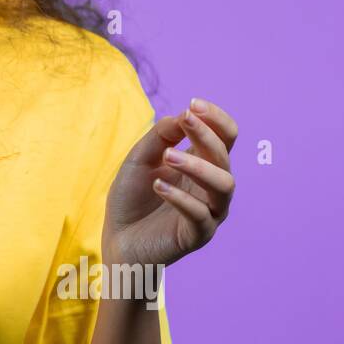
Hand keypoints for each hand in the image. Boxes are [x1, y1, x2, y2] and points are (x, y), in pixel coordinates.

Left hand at [101, 98, 237, 268]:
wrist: (118, 238)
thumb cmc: (132, 197)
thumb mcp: (139, 160)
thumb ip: (160, 138)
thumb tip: (182, 116)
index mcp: (202, 163)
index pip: (225, 136)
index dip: (216, 118)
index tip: (193, 105)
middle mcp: (211, 186)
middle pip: (225, 156)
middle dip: (206, 135)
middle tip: (184, 121)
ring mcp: (209, 211)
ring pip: (224, 185)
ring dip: (198, 166)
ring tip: (168, 156)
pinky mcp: (198, 235)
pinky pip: (201, 215)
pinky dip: (181, 198)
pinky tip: (159, 186)